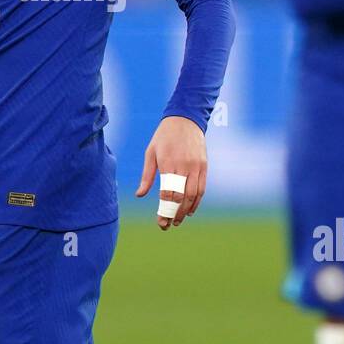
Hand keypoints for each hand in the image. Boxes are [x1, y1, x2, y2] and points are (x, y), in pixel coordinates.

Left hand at [135, 115, 206, 229]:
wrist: (185, 119)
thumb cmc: (164, 137)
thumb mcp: (151, 153)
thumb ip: (147, 176)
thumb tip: (140, 195)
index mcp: (167, 163)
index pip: (168, 193)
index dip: (164, 209)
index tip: (161, 221)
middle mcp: (183, 166)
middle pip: (182, 197)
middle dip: (176, 213)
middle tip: (170, 224)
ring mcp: (196, 166)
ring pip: (194, 194)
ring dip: (187, 210)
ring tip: (179, 219)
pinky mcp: (204, 165)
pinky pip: (202, 187)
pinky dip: (197, 200)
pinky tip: (191, 209)